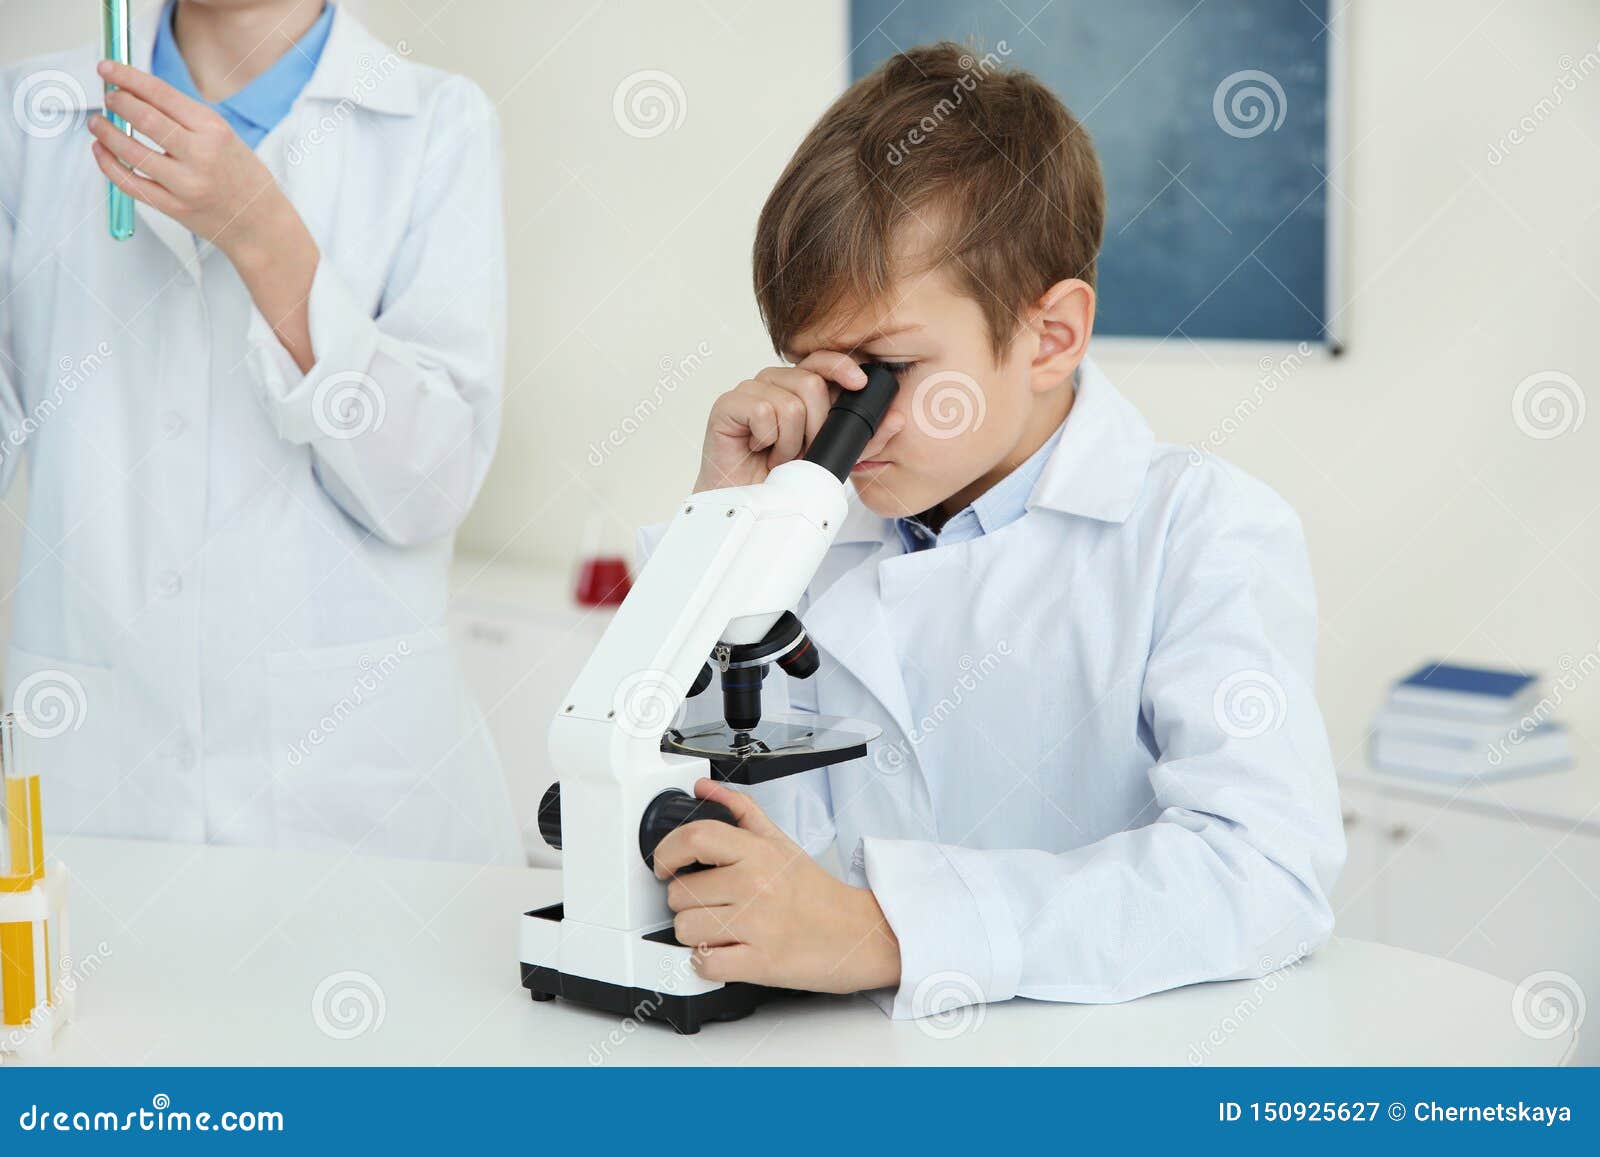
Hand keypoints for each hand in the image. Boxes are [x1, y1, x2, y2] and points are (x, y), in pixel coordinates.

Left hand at [87, 60, 306, 263]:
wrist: (261, 224)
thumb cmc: (244, 178)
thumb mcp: (225, 137)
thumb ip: (185, 118)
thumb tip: (138, 95)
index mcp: (215, 131)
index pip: (161, 94)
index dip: (128, 77)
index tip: (107, 69)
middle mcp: (201, 156)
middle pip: (144, 119)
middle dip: (117, 102)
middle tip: (108, 97)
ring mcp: (186, 184)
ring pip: (130, 151)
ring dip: (106, 132)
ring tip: (98, 123)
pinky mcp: (174, 207)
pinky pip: (130, 183)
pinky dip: (109, 164)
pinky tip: (102, 151)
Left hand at [652, 778, 900, 993]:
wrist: (858, 933)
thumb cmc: (815, 892)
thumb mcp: (779, 842)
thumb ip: (739, 811)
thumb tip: (704, 788)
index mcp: (758, 852)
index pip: (694, 838)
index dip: (666, 852)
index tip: (663, 865)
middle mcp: (756, 884)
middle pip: (680, 893)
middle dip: (686, 902)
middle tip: (710, 903)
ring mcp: (757, 924)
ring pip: (686, 930)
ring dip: (695, 934)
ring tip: (721, 928)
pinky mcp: (760, 963)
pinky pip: (705, 964)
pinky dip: (708, 963)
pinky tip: (726, 951)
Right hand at [694, 351, 898, 491]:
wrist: (748, 504)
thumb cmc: (782, 478)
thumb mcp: (832, 455)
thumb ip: (862, 437)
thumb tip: (897, 418)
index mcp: (796, 387)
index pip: (821, 360)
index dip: (842, 366)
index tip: (859, 384)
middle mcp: (773, 383)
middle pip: (810, 384)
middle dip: (815, 427)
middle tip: (801, 451)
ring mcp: (749, 391)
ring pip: (789, 403)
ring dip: (790, 441)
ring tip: (778, 455)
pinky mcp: (726, 405)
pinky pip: (762, 411)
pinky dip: (767, 439)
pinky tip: (760, 449)